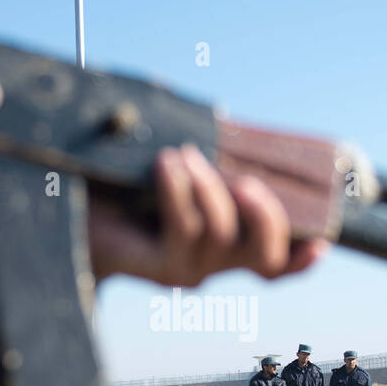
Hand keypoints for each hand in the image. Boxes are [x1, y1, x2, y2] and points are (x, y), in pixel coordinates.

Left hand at [87, 144, 327, 284]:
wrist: (65, 212)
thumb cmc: (118, 183)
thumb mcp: (170, 166)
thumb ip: (201, 153)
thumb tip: (220, 116)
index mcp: (225, 243)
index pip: (274, 263)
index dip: (301, 259)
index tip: (321, 242)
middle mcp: (213, 262)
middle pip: (265, 257)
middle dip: (267, 217)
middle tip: (249, 181)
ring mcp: (187, 269)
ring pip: (221, 233)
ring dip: (208, 186)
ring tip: (182, 152)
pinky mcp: (158, 267)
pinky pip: (183, 229)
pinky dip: (180, 191)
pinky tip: (166, 164)